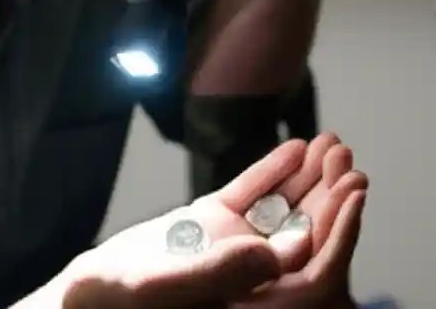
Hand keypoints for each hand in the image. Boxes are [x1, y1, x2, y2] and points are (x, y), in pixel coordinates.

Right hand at [55, 134, 367, 307]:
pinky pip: (249, 195)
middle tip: (349, 160)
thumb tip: (282, 254)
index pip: (309, 269)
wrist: (80, 293)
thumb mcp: (161, 287)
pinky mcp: (209, 224)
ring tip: (331, 142)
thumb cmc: (111, 302)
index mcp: (249, 303)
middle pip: (302, 234)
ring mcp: (231, 249)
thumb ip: (221, 273)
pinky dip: (271, 171)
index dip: (338, 230)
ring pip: (280, 210)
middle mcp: (249, 277)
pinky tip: (295, 145)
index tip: (355, 192)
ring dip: (306, 178)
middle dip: (328, 197)